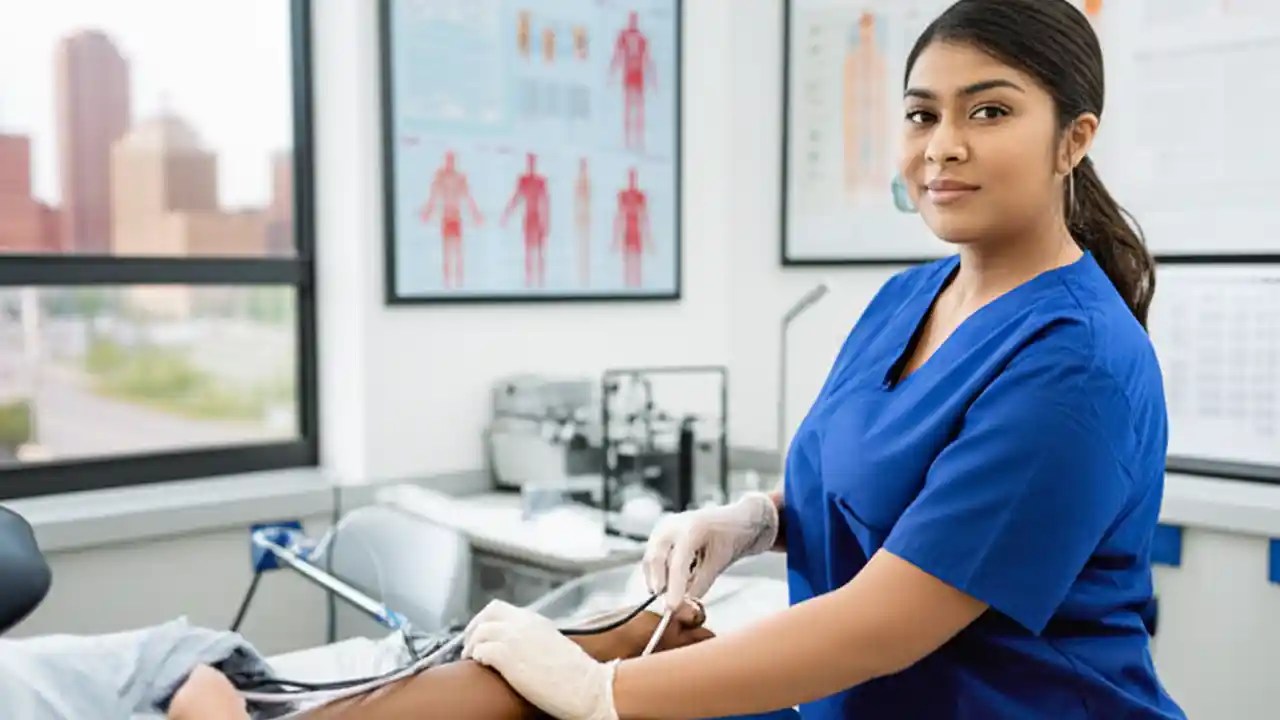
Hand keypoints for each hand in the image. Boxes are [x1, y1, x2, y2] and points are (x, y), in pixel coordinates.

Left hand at [462, 600, 618, 719]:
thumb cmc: (576, 675)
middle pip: (486, 614)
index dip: (484, 621)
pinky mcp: (507, 657)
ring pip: (480, 632)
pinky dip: (477, 657)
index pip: (499, 609)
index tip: (480, 635)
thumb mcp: (553, 645)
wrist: (587, 688)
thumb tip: (519, 648)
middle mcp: (523, 624)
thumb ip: (534, 639)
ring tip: (472, 660)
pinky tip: (481, 667)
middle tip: (469, 645)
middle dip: (473, 628)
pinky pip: (480, 651)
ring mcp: (514, 638)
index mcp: (535, 620)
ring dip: (472, 646)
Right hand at [642, 492, 778, 610]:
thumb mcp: (720, 563)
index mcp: (691, 529)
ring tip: (679, 587)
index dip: (674, 587)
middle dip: (660, 583)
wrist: (734, 521)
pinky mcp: (659, 535)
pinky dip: (660, 572)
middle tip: (671, 604)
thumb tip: (684, 604)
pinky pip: (653, 558)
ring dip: (660, 579)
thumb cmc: (730, 537)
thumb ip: (700, 584)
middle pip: (655, 559)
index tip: (672, 607)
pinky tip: (676, 578)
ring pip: (651, 560)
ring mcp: (663, 528)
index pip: (677, 563)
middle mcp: (672, 525)